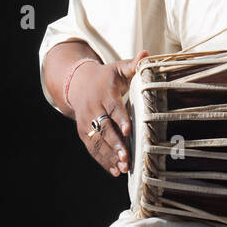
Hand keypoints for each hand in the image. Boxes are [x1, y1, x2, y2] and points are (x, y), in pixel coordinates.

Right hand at [68, 51, 149, 175]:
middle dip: (115, 143)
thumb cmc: (106, 77)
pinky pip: (92, 148)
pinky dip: (102, 160)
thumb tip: (147, 54)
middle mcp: (93, 108)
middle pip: (104, 128)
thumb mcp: (118, 68)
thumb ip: (133, 65)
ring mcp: (86, 121)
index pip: (113, 107)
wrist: (78, 83)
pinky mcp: (82, 131)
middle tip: (126, 157)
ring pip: (97, 141)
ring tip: (122, 168)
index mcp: (104, 93)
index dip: (120, 119)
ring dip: (109, 156)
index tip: (128, 130)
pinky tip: (114, 171)